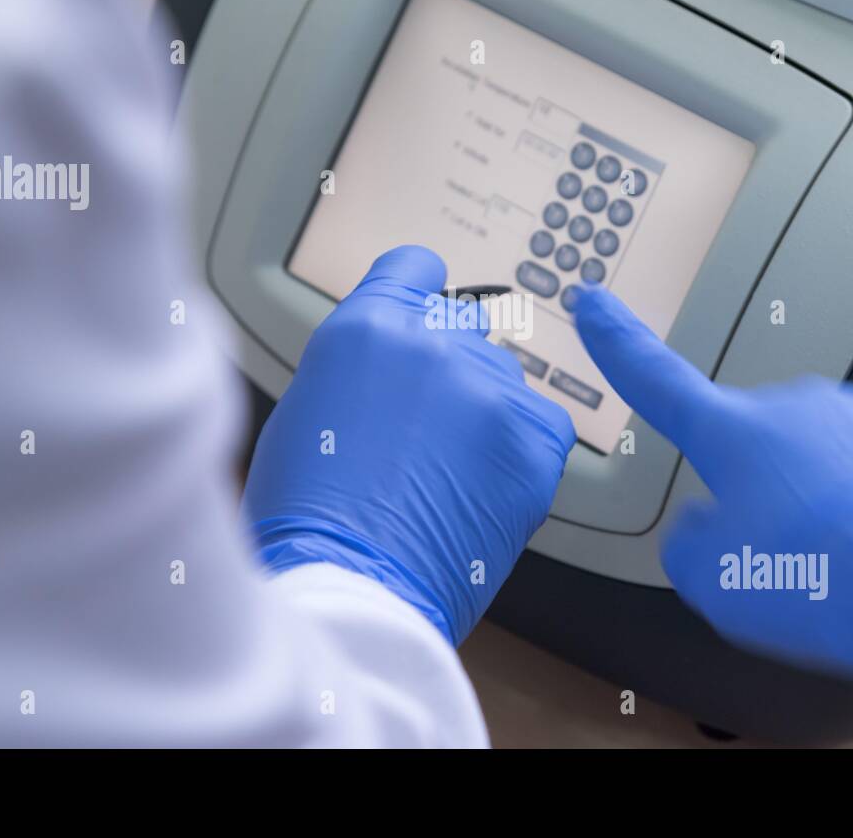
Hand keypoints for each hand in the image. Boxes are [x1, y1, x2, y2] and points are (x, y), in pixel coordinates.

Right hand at [245, 246, 575, 643]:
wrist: (351, 584)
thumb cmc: (310, 514)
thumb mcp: (307, 406)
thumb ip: (359, 362)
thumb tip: (385, 356)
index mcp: (370, 324)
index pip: (417, 267)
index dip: (418, 296)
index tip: (422, 318)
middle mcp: (436, 342)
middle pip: (463, 330)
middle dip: (448, 369)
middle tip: (424, 429)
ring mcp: (492, 389)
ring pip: (503, 381)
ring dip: (484, 414)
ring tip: (448, 475)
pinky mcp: (535, 439)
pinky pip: (545, 426)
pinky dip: (522, 452)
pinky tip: (484, 488)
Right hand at [573, 283, 852, 684]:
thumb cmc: (826, 579)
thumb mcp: (715, 581)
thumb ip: (690, 543)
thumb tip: (704, 526)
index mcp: (735, 435)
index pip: (657, 379)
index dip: (619, 342)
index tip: (596, 301)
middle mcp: (801, 407)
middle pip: (767, 444)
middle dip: (775, 488)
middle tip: (799, 554)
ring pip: (840, 451)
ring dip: (843, 495)